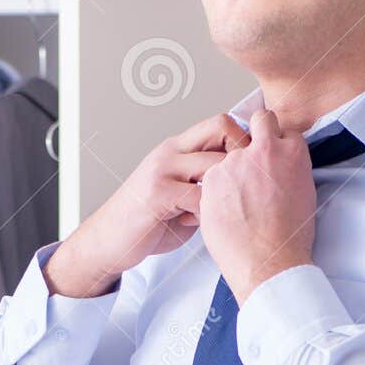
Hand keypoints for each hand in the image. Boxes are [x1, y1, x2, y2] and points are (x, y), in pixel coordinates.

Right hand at [44, 113, 251, 297]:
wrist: (108, 241)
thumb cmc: (148, 221)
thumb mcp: (179, 194)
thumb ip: (205, 184)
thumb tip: (246, 184)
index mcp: (177, 148)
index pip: (221, 123)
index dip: (244, 140)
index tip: (256, 167)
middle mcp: (170, 151)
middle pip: (222, 126)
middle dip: (245, 154)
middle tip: (253, 184)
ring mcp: (162, 170)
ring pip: (216, 163)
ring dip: (231, 188)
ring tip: (231, 210)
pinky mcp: (157, 194)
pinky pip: (200, 197)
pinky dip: (211, 213)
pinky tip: (207, 225)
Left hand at [197, 108, 316, 303]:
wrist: (267, 262)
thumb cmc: (290, 236)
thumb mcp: (303, 192)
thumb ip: (288, 167)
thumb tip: (279, 163)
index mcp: (292, 152)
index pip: (277, 125)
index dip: (272, 139)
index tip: (268, 151)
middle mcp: (262, 149)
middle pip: (255, 124)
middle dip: (252, 136)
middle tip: (251, 160)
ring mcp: (234, 162)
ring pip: (228, 153)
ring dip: (231, 168)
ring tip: (237, 201)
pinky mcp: (211, 179)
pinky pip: (212, 176)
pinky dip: (215, 188)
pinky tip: (224, 209)